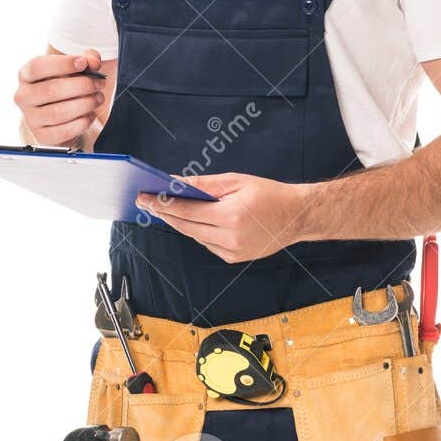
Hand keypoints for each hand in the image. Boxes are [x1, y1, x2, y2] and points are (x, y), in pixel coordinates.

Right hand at [14, 50, 105, 147]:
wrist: (64, 112)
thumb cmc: (68, 84)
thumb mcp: (77, 67)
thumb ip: (87, 58)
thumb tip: (92, 61)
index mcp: (26, 75)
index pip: (38, 67)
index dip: (62, 64)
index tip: (83, 63)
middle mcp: (23, 96)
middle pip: (50, 90)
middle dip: (80, 86)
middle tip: (99, 83)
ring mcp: (30, 118)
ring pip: (57, 113)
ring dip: (84, 105)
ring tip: (97, 99)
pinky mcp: (41, 136)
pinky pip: (62, 132)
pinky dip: (81, 124)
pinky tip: (89, 115)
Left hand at [137, 173, 311, 263]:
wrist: (296, 217)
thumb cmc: (268, 194)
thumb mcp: (236, 181)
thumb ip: (204, 185)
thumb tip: (175, 183)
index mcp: (231, 217)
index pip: (186, 212)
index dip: (162, 204)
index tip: (143, 197)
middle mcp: (230, 238)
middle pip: (186, 227)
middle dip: (164, 214)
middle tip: (146, 202)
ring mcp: (232, 252)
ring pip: (195, 236)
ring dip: (180, 222)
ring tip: (164, 208)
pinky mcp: (234, 258)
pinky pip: (207, 243)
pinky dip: (197, 231)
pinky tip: (192, 220)